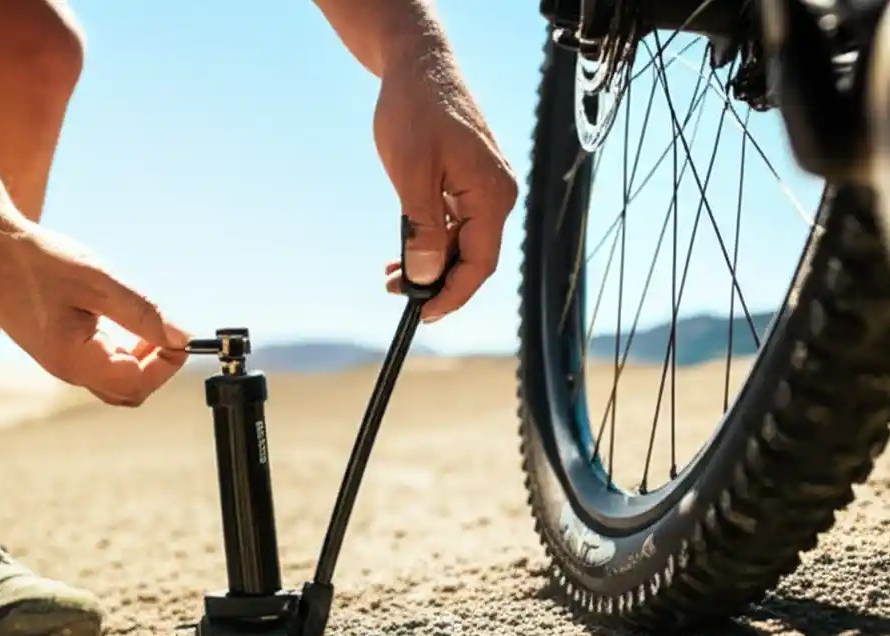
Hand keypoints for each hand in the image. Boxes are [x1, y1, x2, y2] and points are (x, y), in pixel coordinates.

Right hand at [0, 221, 189, 406]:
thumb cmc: (39, 261)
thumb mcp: (99, 281)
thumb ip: (143, 312)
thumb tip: (182, 337)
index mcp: (74, 360)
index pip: (137, 384)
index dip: (167, 364)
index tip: (180, 336)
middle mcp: (67, 371)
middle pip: (128, 391)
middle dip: (156, 366)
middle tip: (165, 330)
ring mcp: (61, 363)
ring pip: (116, 380)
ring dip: (140, 357)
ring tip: (144, 320)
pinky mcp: (59, 351)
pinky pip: (101, 365)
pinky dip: (123, 349)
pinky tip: (122, 319)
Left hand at [374, 39, 517, 321]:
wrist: (419, 65)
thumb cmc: (415, 112)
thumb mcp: (411, 174)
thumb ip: (422, 229)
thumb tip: (427, 279)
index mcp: (492, 195)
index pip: (479, 264)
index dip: (452, 295)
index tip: (422, 315)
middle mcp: (498, 195)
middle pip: (474, 258)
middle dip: (438, 282)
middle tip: (396, 295)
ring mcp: (486, 188)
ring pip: (463, 243)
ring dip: (431, 263)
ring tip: (392, 276)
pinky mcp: (471, 182)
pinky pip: (457, 224)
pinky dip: (432, 240)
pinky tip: (403, 251)